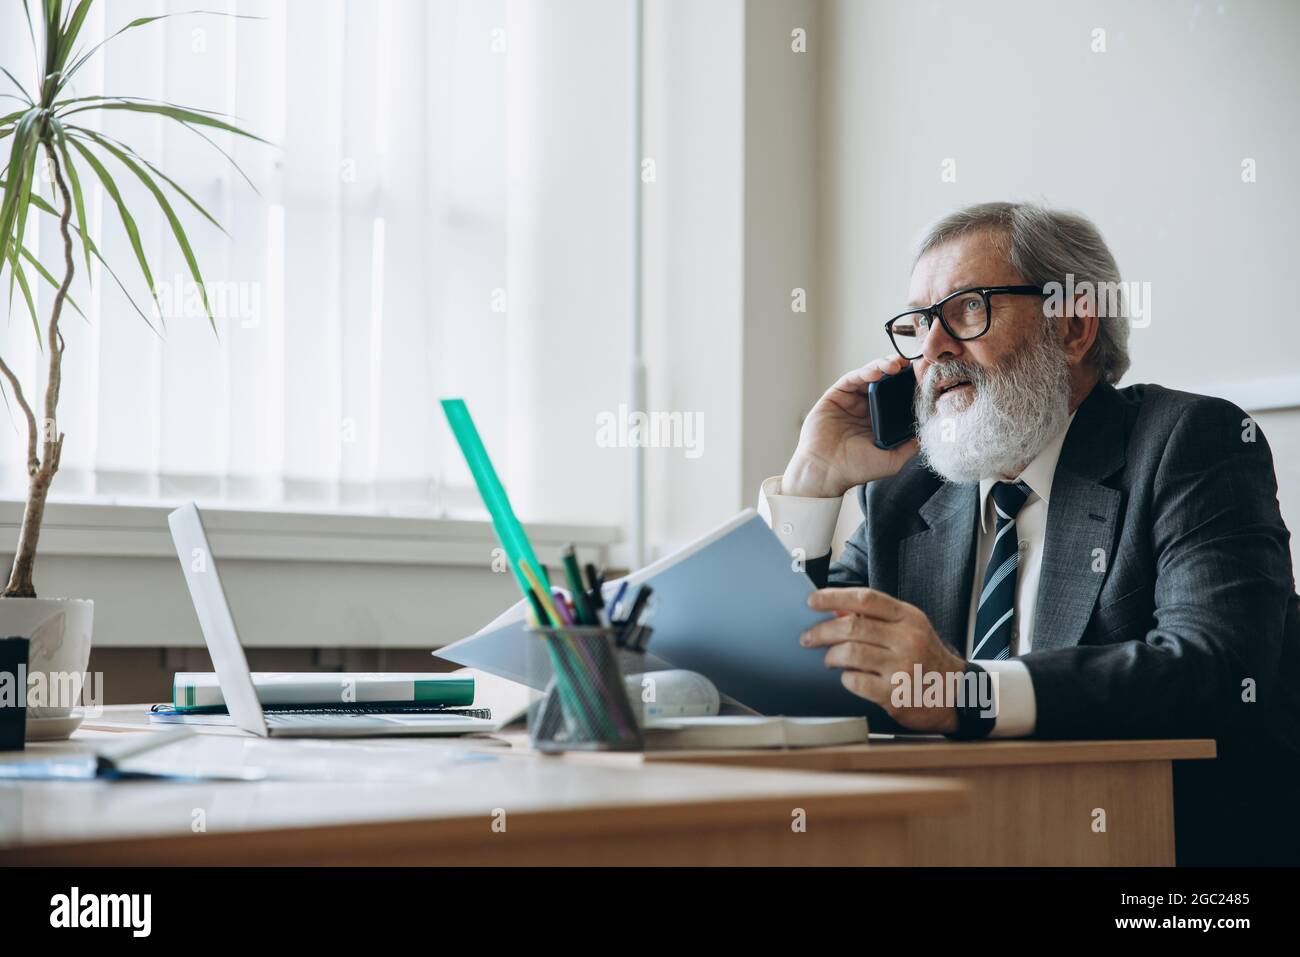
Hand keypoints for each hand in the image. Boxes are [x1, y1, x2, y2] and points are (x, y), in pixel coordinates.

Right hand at [780, 355, 919, 498]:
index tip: (921, 377)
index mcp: (879, 420)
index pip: (896, 396)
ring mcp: (849, 401)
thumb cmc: (855, 469)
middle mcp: (864, 408)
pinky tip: (876, 373)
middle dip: (897, 371)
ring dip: (882, 366)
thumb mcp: (891, 460)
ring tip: (895, 366)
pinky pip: (851, 379)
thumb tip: (927, 433)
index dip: (907, 385)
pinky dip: (864, 372)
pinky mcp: (834, 397)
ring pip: (868, 375)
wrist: (827, 472)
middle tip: (910, 365)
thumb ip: (909, 446)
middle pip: (884, 381)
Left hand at [800, 587, 966, 733]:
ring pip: (850, 653)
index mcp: (909, 617)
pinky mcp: (895, 694)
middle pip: (852, 626)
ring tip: (829, 659)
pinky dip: (845, 678)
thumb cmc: (926, 658)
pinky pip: (856, 682)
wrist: (956, 694)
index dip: (834, 597)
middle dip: (822, 631)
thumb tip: (836, 611)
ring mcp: (902, 667)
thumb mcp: (910, 628)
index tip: (812, 600)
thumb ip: (877, 618)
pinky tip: (848, 677)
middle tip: (808, 637)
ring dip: (831, 656)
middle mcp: (907, 639)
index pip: (865, 598)